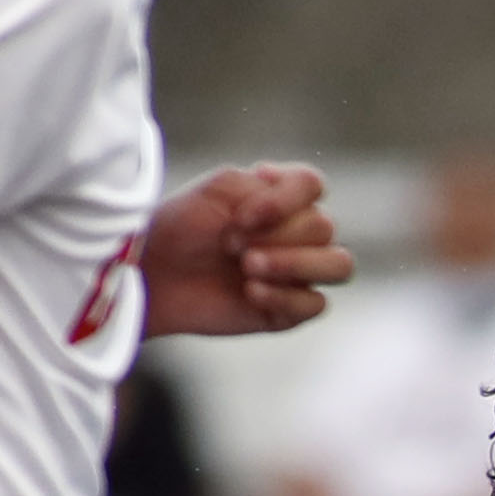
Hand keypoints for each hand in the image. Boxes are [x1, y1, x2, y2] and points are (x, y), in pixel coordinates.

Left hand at [141, 163, 352, 336]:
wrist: (154, 274)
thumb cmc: (183, 226)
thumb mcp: (219, 188)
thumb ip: (267, 187)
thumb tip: (307, 209)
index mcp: (283, 197)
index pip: (314, 185)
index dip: (284, 199)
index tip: (240, 215)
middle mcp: (299, 233)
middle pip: (324, 227)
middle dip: (276, 235)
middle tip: (228, 244)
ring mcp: (300, 272)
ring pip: (340, 266)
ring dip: (296, 263)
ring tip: (249, 267)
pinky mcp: (291, 310)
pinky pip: (316, 304)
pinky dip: (284, 296)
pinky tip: (248, 292)